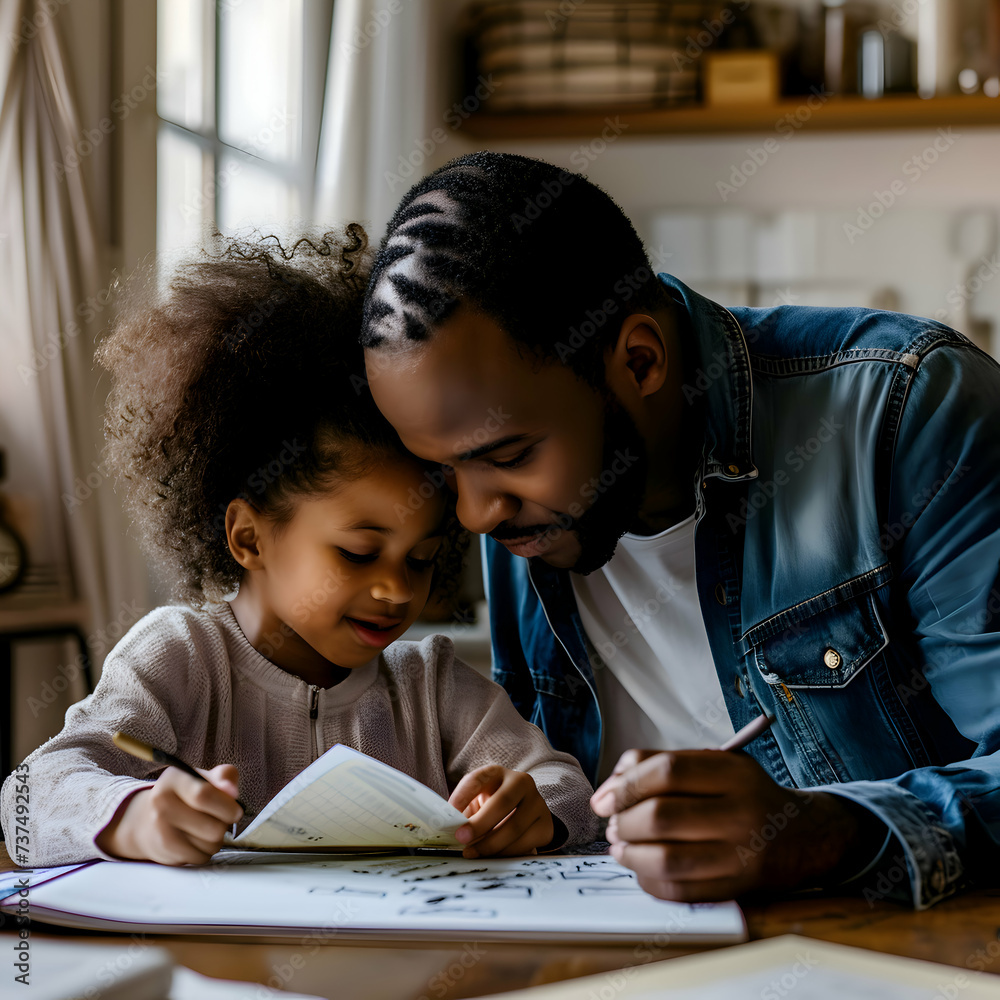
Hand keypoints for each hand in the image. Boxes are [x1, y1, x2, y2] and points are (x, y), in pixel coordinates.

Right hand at [96, 764, 242, 864]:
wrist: (149, 818)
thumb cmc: (187, 795)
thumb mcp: (204, 777)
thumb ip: (224, 776)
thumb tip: (232, 791)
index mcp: (174, 778)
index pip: (204, 795)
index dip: (227, 807)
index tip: (236, 811)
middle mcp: (161, 802)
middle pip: (212, 827)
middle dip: (225, 825)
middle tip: (220, 819)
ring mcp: (159, 828)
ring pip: (209, 845)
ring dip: (216, 840)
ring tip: (207, 828)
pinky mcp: (163, 850)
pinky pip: (200, 857)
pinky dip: (205, 851)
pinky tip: (197, 840)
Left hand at [448, 765, 554, 858]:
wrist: (523, 814)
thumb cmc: (491, 807)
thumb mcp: (476, 801)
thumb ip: (463, 811)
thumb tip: (449, 828)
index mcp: (497, 773)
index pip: (478, 778)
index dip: (463, 794)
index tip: (450, 811)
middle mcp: (521, 782)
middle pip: (502, 802)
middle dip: (479, 824)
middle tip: (461, 838)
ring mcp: (537, 802)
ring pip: (514, 827)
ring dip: (490, 844)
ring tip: (472, 853)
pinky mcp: (545, 824)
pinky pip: (526, 843)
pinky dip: (506, 853)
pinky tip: (493, 857)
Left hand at [590, 749, 876, 901]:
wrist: (805, 836)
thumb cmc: (743, 794)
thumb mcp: (716, 763)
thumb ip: (663, 763)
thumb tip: (611, 786)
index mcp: (734, 773)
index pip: (667, 772)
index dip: (625, 785)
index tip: (603, 798)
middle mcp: (742, 813)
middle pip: (661, 816)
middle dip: (623, 821)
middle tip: (613, 824)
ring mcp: (742, 856)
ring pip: (667, 860)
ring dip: (630, 854)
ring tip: (620, 847)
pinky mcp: (738, 889)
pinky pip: (680, 892)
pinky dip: (648, 881)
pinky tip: (641, 868)